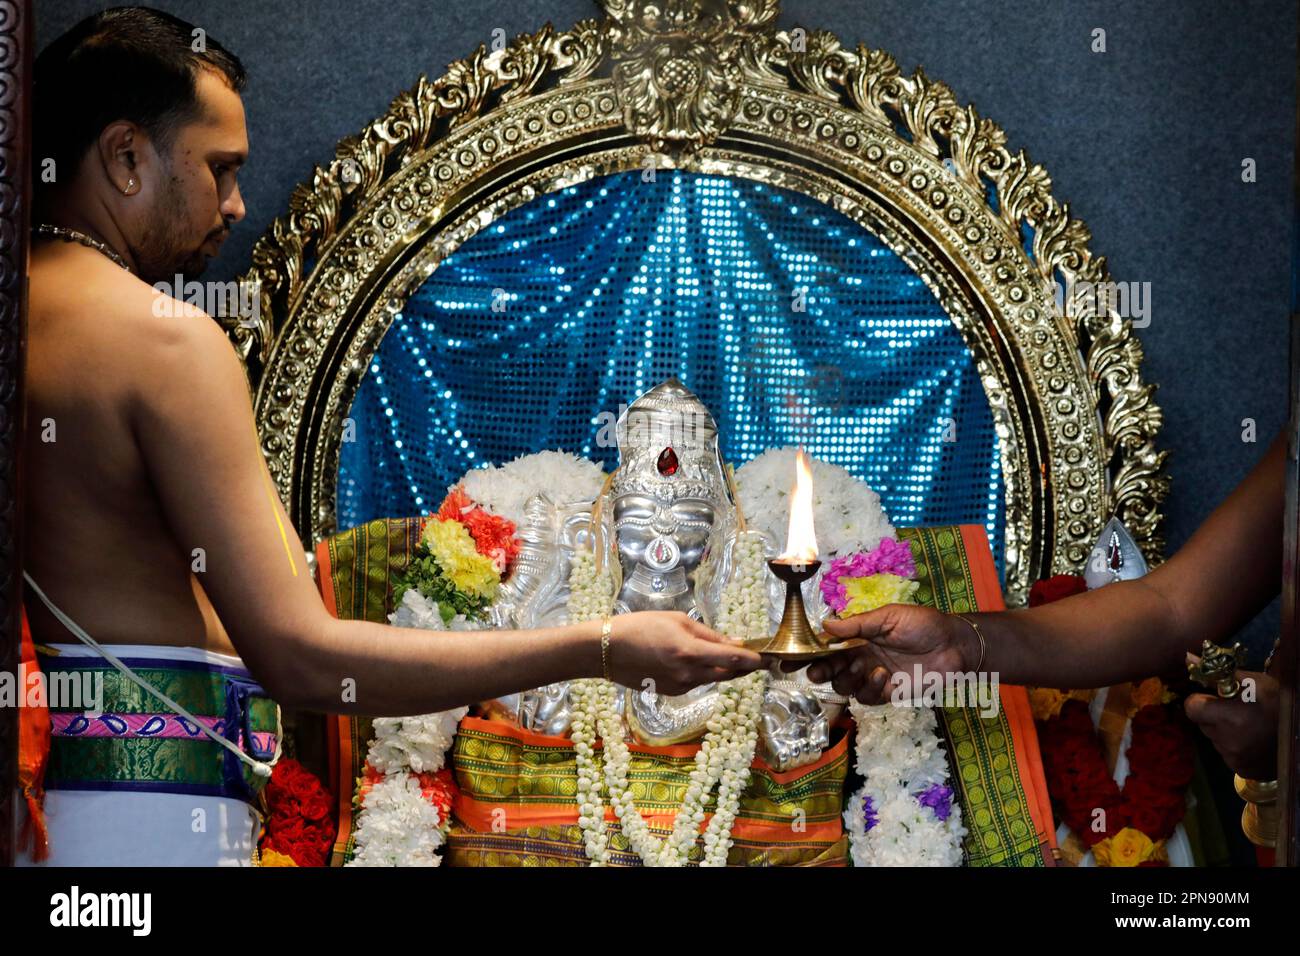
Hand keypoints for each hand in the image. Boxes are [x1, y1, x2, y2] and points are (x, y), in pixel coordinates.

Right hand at [607, 611, 762, 695]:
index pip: (734, 659)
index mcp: (691, 652)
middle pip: (729, 674)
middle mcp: (689, 674)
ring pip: (713, 679)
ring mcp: (680, 687)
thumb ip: (708, 634)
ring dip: (724, 669)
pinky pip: (697, 683)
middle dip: (745, 667)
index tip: (769, 657)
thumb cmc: (640, 626)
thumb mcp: (677, 621)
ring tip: (729, 655)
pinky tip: (696, 661)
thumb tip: (735, 642)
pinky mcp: (672, 693)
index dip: (755, 660)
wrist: (606, 651)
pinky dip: (704, 673)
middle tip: (758, 659)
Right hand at [797, 604, 976, 703]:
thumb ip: (857, 625)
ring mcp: (874, 677)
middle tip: (814, 673)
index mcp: (859, 637)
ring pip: (844, 685)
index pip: (827, 646)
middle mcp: (862, 657)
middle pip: (829, 669)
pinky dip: (870, 688)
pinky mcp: (888, 694)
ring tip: (866, 667)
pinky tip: (883, 676)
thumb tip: (825, 626)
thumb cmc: (924, 624)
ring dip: (848, 679)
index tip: (788, 658)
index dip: (808, 653)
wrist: (955, 645)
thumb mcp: (889, 617)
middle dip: (818, 672)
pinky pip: (867, 697)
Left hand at [1184, 669, 1278, 779]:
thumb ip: (1216, 674)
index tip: (1214, 698)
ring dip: (1223, 731)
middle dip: (1213, 716)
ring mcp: (1236, 759)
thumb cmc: (1279, 701)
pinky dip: (1234, 747)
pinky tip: (1252, 740)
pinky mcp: (1243, 770)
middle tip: (1236, 711)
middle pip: (1202, 724)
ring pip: (1214, 739)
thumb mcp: (1251, 682)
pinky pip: (1226, 754)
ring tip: (1248, 725)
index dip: (1200, 701)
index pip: (1191, 708)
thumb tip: (1188, 659)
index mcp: (1230, 717)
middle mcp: (1229, 742)